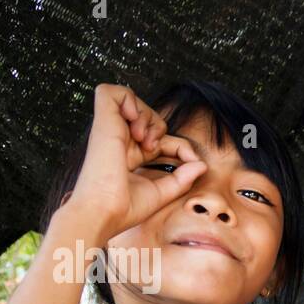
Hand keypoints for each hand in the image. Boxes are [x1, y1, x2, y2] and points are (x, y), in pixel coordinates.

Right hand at [65, 84, 206, 241]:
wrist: (104, 212)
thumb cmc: (125, 208)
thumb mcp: (161, 192)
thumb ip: (182, 178)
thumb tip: (201, 164)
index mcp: (130, 155)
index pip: (160, 138)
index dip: (179, 145)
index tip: (189, 161)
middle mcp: (119, 140)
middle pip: (146, 116)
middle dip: (160, 125)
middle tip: (154, 146)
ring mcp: (109, 130)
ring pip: (130, 99)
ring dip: (146, 114)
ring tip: (144, 138)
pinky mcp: (102, 122)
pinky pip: (110, 91)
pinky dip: (128, 99)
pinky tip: (134, 123)